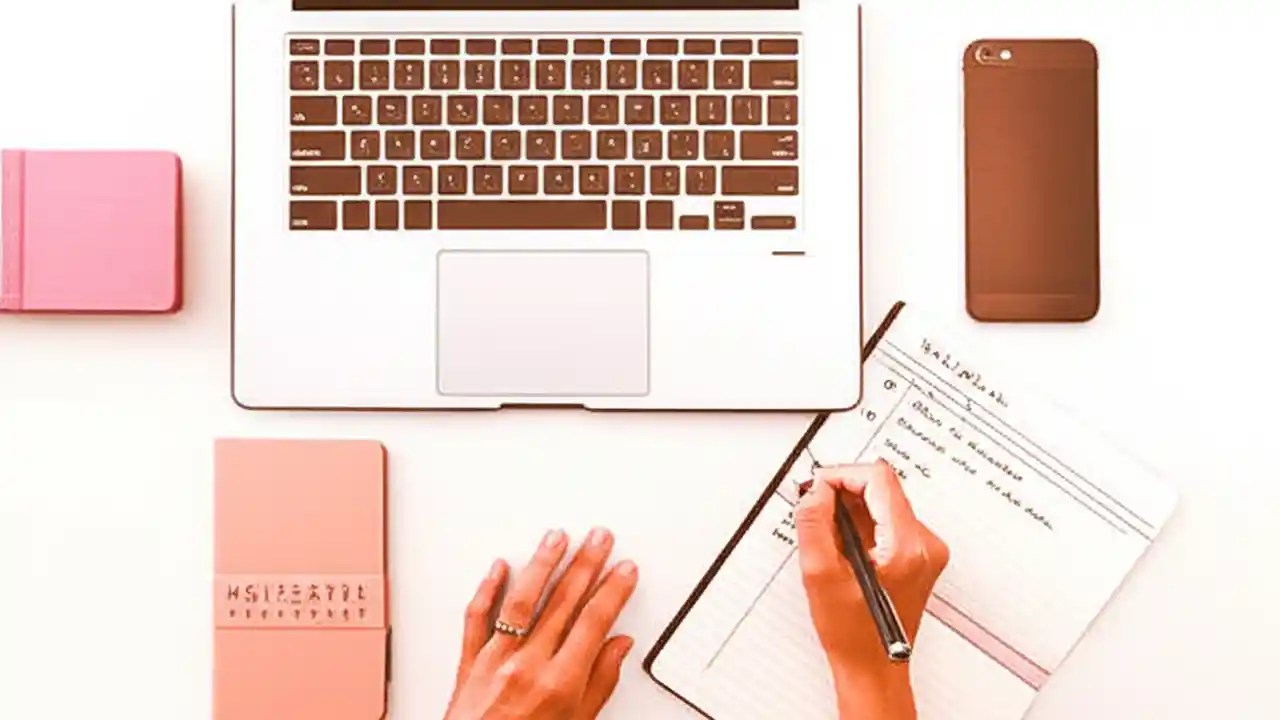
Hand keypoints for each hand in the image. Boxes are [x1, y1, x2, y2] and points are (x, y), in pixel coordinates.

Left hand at [444, 528, 638, 719]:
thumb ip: (600, 684)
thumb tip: (618, 646)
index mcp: (559, 684)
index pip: (593, 622)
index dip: (613, 591)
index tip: (625, 570)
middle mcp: (526, 666)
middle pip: (562, 603)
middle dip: (585, 565)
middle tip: (600, 538)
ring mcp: (495, 661)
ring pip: (520, 601)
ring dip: (542, 564)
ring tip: (557, 537)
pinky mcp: (469, 664)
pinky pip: (476, 619)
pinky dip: (487, 589)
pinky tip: (500, 566)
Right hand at [794, 461, 949, 719]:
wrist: (873, 666)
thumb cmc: (853, 635)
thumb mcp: (820, 575)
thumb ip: (814, 524)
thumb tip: (815, 491)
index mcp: (907, 547)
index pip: (878, 479)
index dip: (842, 475)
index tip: (818, 486)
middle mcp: (925, 545)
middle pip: (883, 488)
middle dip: (844, 493)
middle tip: (816, 510)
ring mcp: (926, 550)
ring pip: (883, 502)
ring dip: (851, 511)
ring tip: (830, 538)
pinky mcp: (919, 555)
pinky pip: (887, 520)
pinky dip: (862, 524)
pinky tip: (845, 548)